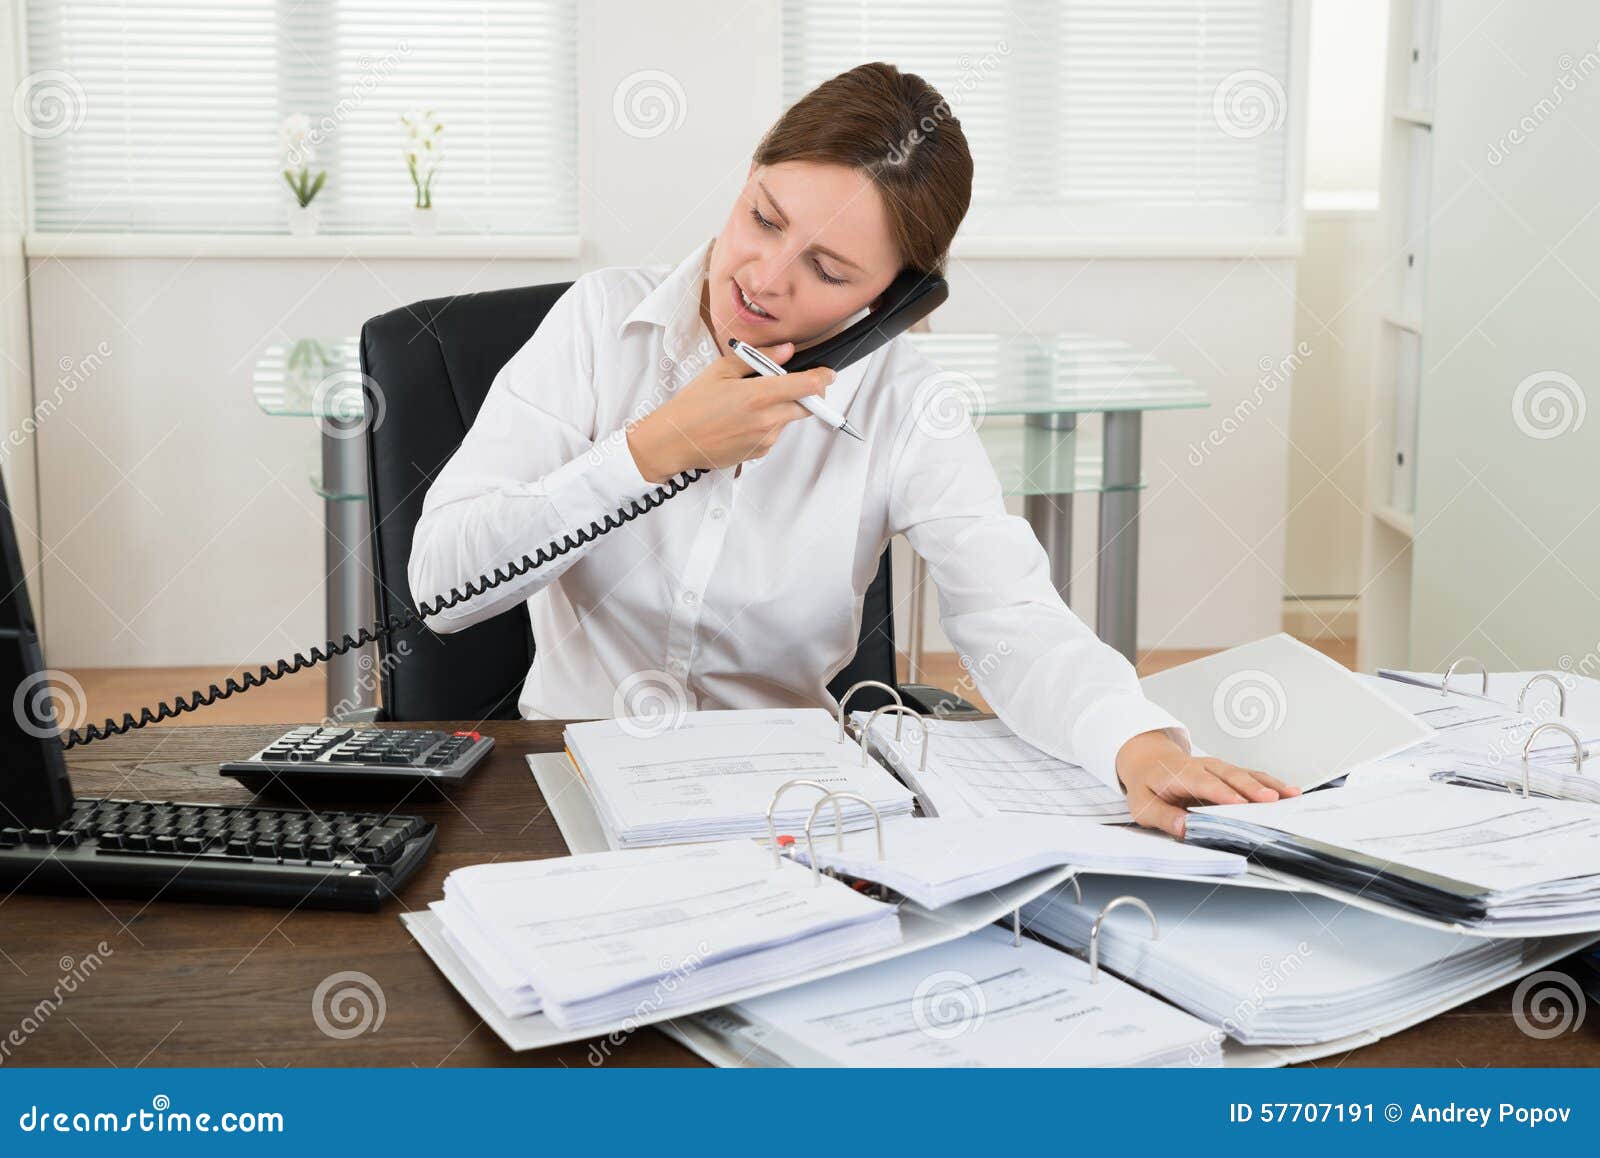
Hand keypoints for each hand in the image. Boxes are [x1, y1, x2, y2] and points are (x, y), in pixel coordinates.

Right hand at [626, 342, 835, 481]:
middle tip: (787, 386)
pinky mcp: (759, 453)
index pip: (807, 387)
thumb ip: (758, 358)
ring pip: (788, 420)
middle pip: (806, 406)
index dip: (823, 379)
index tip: (828, 374)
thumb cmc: (693, 404)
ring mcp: (765, 439)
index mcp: (759, 395)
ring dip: (781, 409)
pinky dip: (767, 425)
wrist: (674, 441)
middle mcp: (767, 420)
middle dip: (804, 395)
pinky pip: (774, 435)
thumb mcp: (721, 370)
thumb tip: (787, 350)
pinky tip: (742, 421)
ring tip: (749, 405)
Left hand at [1113, 729, 1299, 837]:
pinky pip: (1250, 777)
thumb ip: (1163, 816)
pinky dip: (1269, 784)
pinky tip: (1287, 792)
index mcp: (1179, 774)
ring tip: (1289, 795)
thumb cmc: (1147, 784)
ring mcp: (1217, 768)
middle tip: (1271, 800)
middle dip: (1251, 788)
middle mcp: (1203, 767)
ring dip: (1267, 785)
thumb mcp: (1142, 805)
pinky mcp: (1228, 773)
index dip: (1222, 793)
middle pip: (1230, 776)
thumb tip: (1184, 827)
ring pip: (1245, 774)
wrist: (1147, 759)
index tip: (1240, 804)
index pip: (1203, 783)